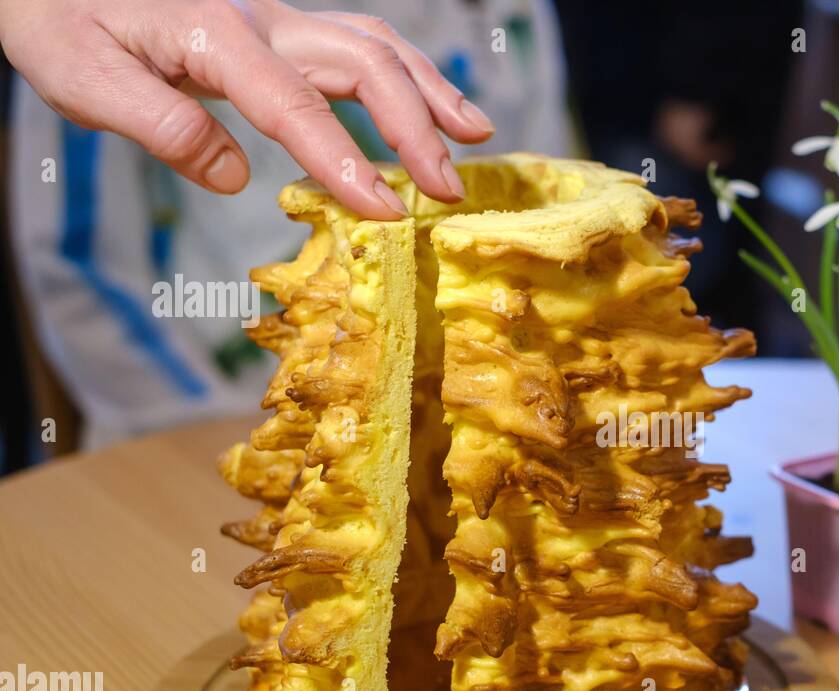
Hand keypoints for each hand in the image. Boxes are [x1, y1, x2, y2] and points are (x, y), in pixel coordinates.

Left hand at [0, 0, 494, 217]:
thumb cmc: (54, 15)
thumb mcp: (79, 75)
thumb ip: (159, 124)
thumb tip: (234, 176)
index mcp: (213, 33)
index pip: (294, 104)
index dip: (344, 161)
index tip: (386, 214)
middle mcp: (259, 18)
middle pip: (361, 62)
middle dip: (415, 128)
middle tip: (447, 193)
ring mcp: (275, 17)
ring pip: (373, 44)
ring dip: (430, 91)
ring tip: (476, 136)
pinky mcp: (278, 27)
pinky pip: (359, 42)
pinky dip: (407, 74)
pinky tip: (430, 104)